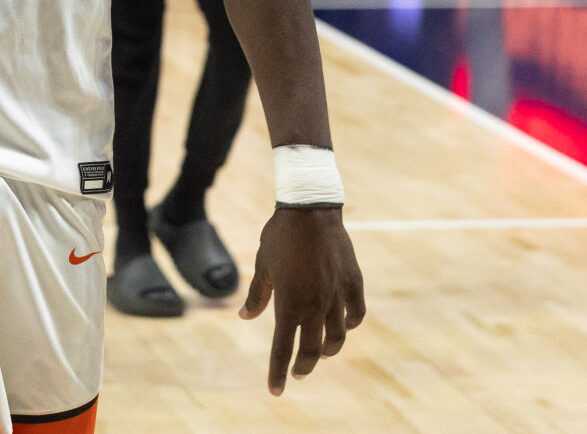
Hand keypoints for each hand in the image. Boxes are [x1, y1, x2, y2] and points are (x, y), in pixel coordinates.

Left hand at [240, 207, 366, 394]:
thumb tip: (245, 316)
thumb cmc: (279, 236)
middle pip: (313, 349)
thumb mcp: (262, 265)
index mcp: (288, 302)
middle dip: (304, 366)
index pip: (282, 347)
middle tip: (298, 373)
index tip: (276, 390)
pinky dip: (350, 324)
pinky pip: (356, 314)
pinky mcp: (353, 283)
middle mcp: (314, 304)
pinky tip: (344, 324)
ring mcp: (336, 295)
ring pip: (338, 335)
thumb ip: (257, 295)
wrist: (310, 210)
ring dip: (328, 348)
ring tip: (321, 352)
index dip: (278, 371)